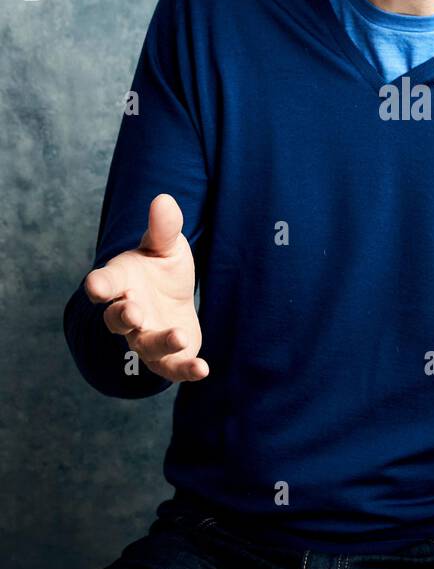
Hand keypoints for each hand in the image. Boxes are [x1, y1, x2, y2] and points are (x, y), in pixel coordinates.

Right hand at [84, 193, 209, 382]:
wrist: (172, 298)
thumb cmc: (161, 268)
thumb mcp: (165, 245)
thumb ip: (163, 228)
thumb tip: (164, 199)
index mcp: (121, 282)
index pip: (104, 283)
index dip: (99, 284)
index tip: (95, 284)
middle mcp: (127, 313)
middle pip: (117, 318)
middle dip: (124, 315)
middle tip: (134, 311)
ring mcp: (145, 338)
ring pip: (145, 345)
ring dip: (160, 341)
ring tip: (178, 336)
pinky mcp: (167, 357)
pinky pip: (172, 367)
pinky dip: (185, 370)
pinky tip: (203, 369)